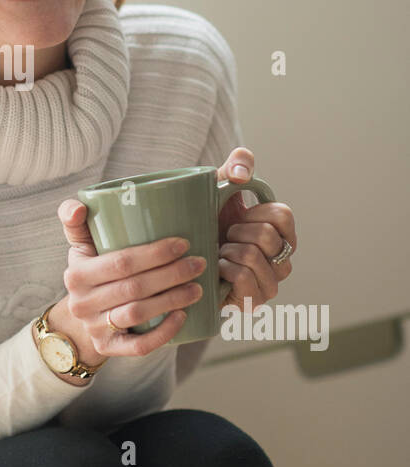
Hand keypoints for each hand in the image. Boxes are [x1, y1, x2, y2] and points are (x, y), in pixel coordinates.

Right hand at [49, 201, 206, 371]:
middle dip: (172, 274)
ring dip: (172, 299)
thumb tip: (78, 207)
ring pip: (138, 314)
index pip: (120, 262)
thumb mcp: (81, 247)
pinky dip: (163, 332)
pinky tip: (182, 316)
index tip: (183, 243)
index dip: (154, 253)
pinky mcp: (108, 349)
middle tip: (200, 263)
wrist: (83, 317)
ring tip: (198, 287)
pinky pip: (139, 346)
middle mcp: (81, 303)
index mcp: (76, 274)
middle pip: (134, 287)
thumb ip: (76, 220)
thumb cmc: (92, 272)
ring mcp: (94, 329)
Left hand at [215, 147, 296, 311]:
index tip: (239, 215)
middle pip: (268, 237)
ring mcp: (270, 283)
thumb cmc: (204, 221)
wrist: (183, 259)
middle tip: (225, 236)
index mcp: (281, 233)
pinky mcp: (253, 302)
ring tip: (220, 253)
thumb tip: (241, 176)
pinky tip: (217, 269)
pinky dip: (226, 270)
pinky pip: (246, 281)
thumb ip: (239, 163)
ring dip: (229, 251)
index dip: (255, 212)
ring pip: (255, 258)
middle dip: (237, 232)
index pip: (284, 216)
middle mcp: (281, 260)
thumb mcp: (219, 185)